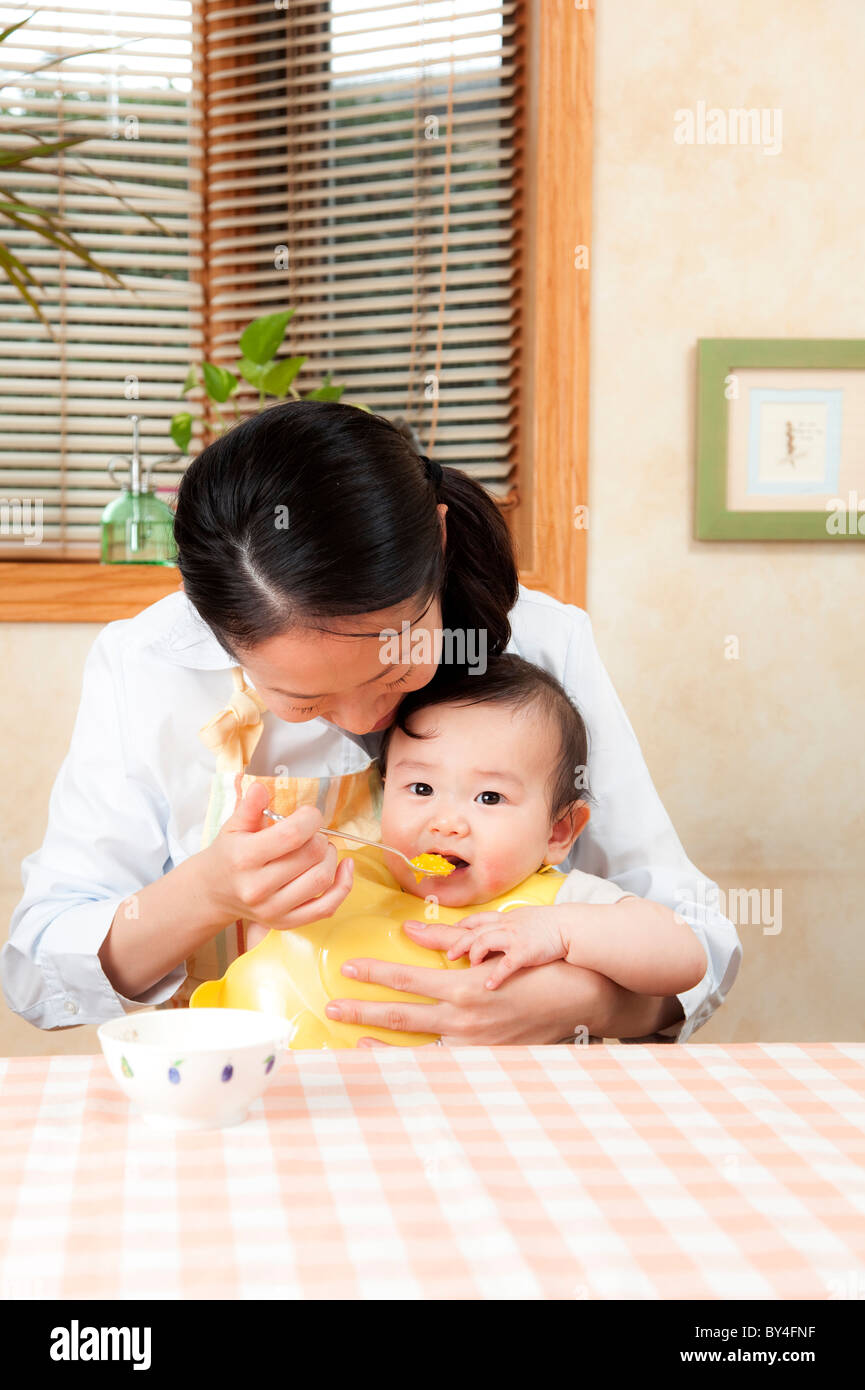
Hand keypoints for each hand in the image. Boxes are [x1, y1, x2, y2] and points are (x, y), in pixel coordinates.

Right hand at [201, 780, 353, 929]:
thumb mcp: (233, 827)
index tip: (309, 814)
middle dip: (319, 837)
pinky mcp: (286, 922)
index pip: (292, 835)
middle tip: (312, 833)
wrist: (214, 893)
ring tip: (320, 848)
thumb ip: (249, 807)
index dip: (310, 819)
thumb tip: (260, 787)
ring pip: (322, 879)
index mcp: (244, 858)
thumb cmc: (229, 855)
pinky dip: (343, 885)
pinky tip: (344, 866)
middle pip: (311, 855)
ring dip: (330, 857)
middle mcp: (258, 887)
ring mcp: (273, 909)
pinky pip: (327, 907)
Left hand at [327, 919, 611, 1046]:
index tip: (348, 969)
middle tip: (332, 1005)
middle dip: (363, 1011)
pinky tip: (392, 1053)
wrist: (581, 998)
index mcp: (465, 990)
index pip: (407, 982)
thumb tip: (411, 930)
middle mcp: (465, 1021)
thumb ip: (450, 940)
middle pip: (402, 1017)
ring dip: (381, 1041)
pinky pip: (439, 1061)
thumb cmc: (538, 966)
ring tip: (351, 1038)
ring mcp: (474, 1045)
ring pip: (416, 1045)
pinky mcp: (485, 1057)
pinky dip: (412, 1057)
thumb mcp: (495, 946)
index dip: (375, 974)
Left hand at [445, 907, 567, 988]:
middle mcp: (506, 925)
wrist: (571, 927)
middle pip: (474, 931)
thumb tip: (498, 934)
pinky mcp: (525, 951)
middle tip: (450, 955)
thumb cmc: (551, 926)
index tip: (450, 932)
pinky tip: (489, 985)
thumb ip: (509, 925)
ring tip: (470, 966)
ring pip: (484, 941)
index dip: (462, 925)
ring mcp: (515, 937)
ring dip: (474, 954)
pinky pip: (505, 964)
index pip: (477, 919)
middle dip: (459, 943)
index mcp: (506, 919)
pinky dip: (495, 975)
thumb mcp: (525, 919)